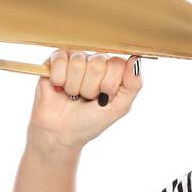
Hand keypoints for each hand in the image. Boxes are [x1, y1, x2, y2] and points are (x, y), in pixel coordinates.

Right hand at [27, 50, 143, 152]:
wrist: (60, 133)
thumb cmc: (89, 121)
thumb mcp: (118, 108)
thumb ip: (133, 85)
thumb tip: (135, 60)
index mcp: (113, 70)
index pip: (118, 64)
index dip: (109, 85)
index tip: (104, 98)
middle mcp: (96, 61)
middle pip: (97, 64)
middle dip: (90, 88)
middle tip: (85, 98)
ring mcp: (76, 58)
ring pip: (78, 63)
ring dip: (73, 87)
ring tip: (72, 95)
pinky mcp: (55, 59)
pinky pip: (60, 60)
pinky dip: (59, 79)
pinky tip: (59, 88)